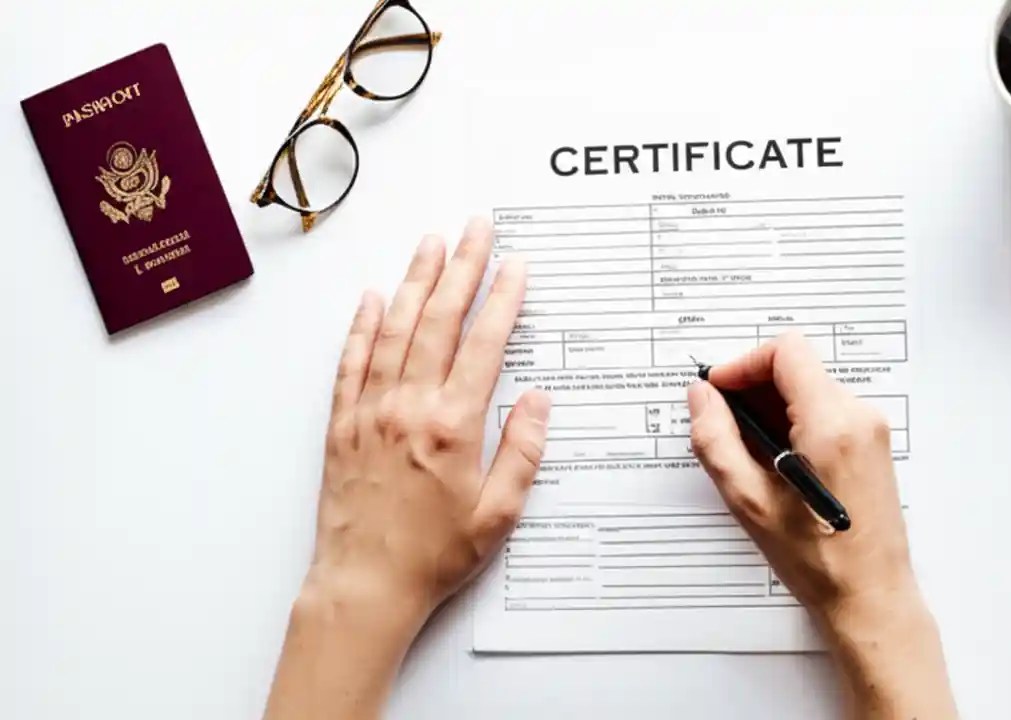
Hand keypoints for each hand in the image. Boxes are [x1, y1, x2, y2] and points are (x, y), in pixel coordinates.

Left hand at [305, 219, 548, 634]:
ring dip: (414, 281)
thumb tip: (536, 401)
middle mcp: (409, 407)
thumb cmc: (432, 556)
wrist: (364, 586)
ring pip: (394, 329)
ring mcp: (370, 411)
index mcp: (453, 426)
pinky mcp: (342, 424)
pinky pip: (351, 361)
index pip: (484, 344)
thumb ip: (521, 452)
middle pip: (438, 320)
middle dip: (462, 268)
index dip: (503, 299)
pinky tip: (371, 298)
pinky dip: (361, 325)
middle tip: (476, 229)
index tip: (515, 266)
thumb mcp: (498, 514)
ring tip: (431, 244)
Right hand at [688, 332, 955, 718]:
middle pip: (796, 368)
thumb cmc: (820, 561)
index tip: (718, 390)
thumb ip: (717, 440)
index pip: (785, 352)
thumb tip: (701, 397)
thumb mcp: (750, 501)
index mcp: (832, 423)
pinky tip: (776, 464)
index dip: (743, 365)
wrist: (871, 596)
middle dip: (753, 389)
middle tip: (724, 426)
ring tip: (750, 456)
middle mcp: (859, 417)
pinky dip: (794, 423)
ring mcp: (870, 430)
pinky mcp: (872, 444)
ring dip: (772, 409)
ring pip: (808, 389)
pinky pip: (825, 412)